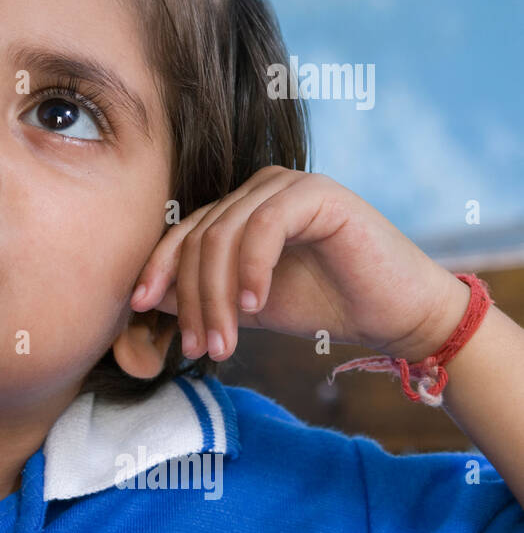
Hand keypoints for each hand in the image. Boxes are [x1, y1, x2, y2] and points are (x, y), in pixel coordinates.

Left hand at [129, 166, 470, 362]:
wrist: (394, 314)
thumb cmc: (321, 305)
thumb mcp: (244, 304)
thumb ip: (199, 294)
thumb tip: (143, 295)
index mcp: (237, 208)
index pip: (182, 234)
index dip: (157, 269)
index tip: (139, 308)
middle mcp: (257, 189)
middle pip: (199, 238)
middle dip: (192, 298)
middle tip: (199, 348)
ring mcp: (286, 185)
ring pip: (224, 236)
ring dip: (217, 296)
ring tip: (225, 342)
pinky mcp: (316, 193)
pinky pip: (263, 228)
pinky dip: (251, 270)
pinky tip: (255, 306)